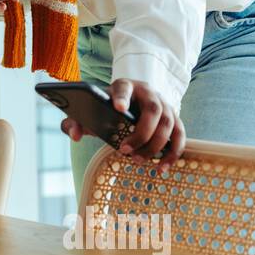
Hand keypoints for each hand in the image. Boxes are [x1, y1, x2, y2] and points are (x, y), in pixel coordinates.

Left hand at [60, 79, 184, 170]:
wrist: (127, 103)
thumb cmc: (106, 109)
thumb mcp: (89, 112)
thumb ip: (74, 122)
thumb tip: (75, 134)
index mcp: (124, 87)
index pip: (124, 88)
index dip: (122, 97)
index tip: (119, 107)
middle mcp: (148, 93)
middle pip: (152, 109)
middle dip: (141, 133)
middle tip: (124, 150)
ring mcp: (164, 105)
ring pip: (168, 123)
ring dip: (155, 145)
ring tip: (138, 160)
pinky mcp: (174, 119)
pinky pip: (180, 136)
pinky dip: (173, 152)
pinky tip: (162, 167)